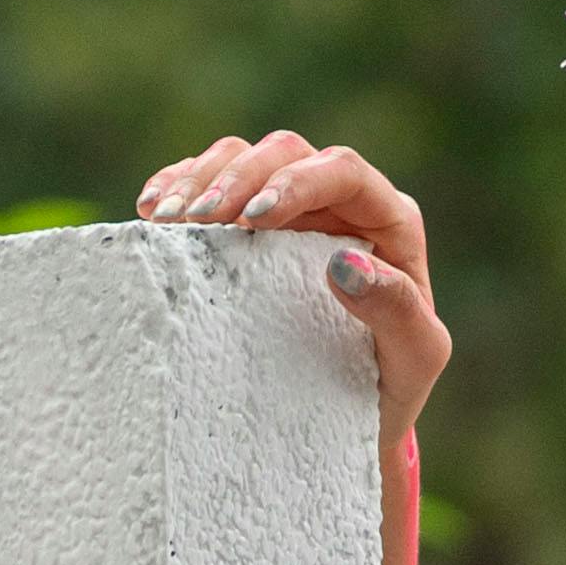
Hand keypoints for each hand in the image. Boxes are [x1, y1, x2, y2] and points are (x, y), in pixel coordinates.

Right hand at [135, 129, 449, 442]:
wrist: (352, 412)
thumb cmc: (391, 383)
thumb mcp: (414, 359)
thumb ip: (399, 311)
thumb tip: (347, 264)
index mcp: (387, 219)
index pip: (345, 171)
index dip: (297, 182)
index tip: (254, 218)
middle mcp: (337, 200)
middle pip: (285, 152)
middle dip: (238, 178)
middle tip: (197, 221)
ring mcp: (289, 207)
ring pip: (240, 156)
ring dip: (199, 179)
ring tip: (166, 221)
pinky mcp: (246, 222)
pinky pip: (207, 181)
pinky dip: (177, 187)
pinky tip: (151, 211)